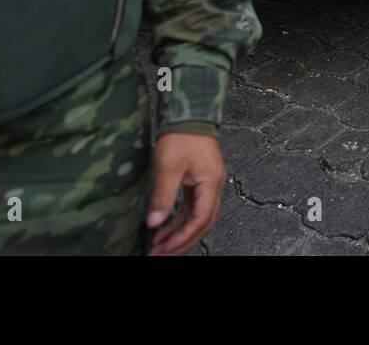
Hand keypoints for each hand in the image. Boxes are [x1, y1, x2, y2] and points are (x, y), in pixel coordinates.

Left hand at [147, 132, 226, 255]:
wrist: (190, 114)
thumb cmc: (182, 136)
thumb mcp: (168, 167)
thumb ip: (163, 196)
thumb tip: (154, 222)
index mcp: (211, 184)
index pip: (200, 219)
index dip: (182, 237)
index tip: (164, 248)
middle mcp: (214, 186)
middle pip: (202, 224)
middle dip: (182, 242)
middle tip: (161, 255)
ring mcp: (209, 184)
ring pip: (197, 217)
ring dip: (179, 233)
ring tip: (159, 246)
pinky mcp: (201, 181)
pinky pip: (192, 207)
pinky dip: (179, 220)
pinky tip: (165, 228)